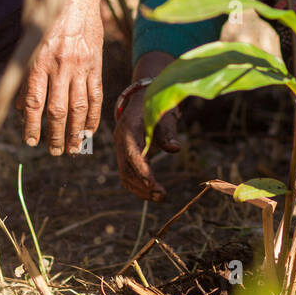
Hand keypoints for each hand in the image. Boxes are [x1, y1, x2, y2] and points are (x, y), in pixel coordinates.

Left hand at [16, 0, 104, 154]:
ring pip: (79, 107)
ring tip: (74, 149)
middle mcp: (60, 65)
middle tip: (55, 152)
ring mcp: (80, 65)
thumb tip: (20, 105)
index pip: (34, 102)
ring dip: (76, 132)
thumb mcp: (29, 40)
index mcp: (39, 60)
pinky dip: (95, 115)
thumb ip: (24, 71)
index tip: (30, 141)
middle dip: (56, 136)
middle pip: (57, 110)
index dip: (31, 126)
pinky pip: (96, 95)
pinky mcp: (96, 62)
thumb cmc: (47, 14)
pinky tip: (92, 129)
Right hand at [114, 86, 179, 201]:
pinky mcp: (125, 154)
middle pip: (126, 169)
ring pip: (125, 175)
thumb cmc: (155, 105)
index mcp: (128, 129)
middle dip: (142, 185)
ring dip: (140, 189)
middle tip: (162, 195)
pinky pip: (128, 174)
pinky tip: (152, 192)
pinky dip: (138, 185)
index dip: (141, 171)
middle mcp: (120, 140)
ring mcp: (121, 148)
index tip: (153, 184)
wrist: (141, 97)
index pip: (131, 154)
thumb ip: (167, 131)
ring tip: (159, 197)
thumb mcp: (163, 114)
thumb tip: (175, 148)